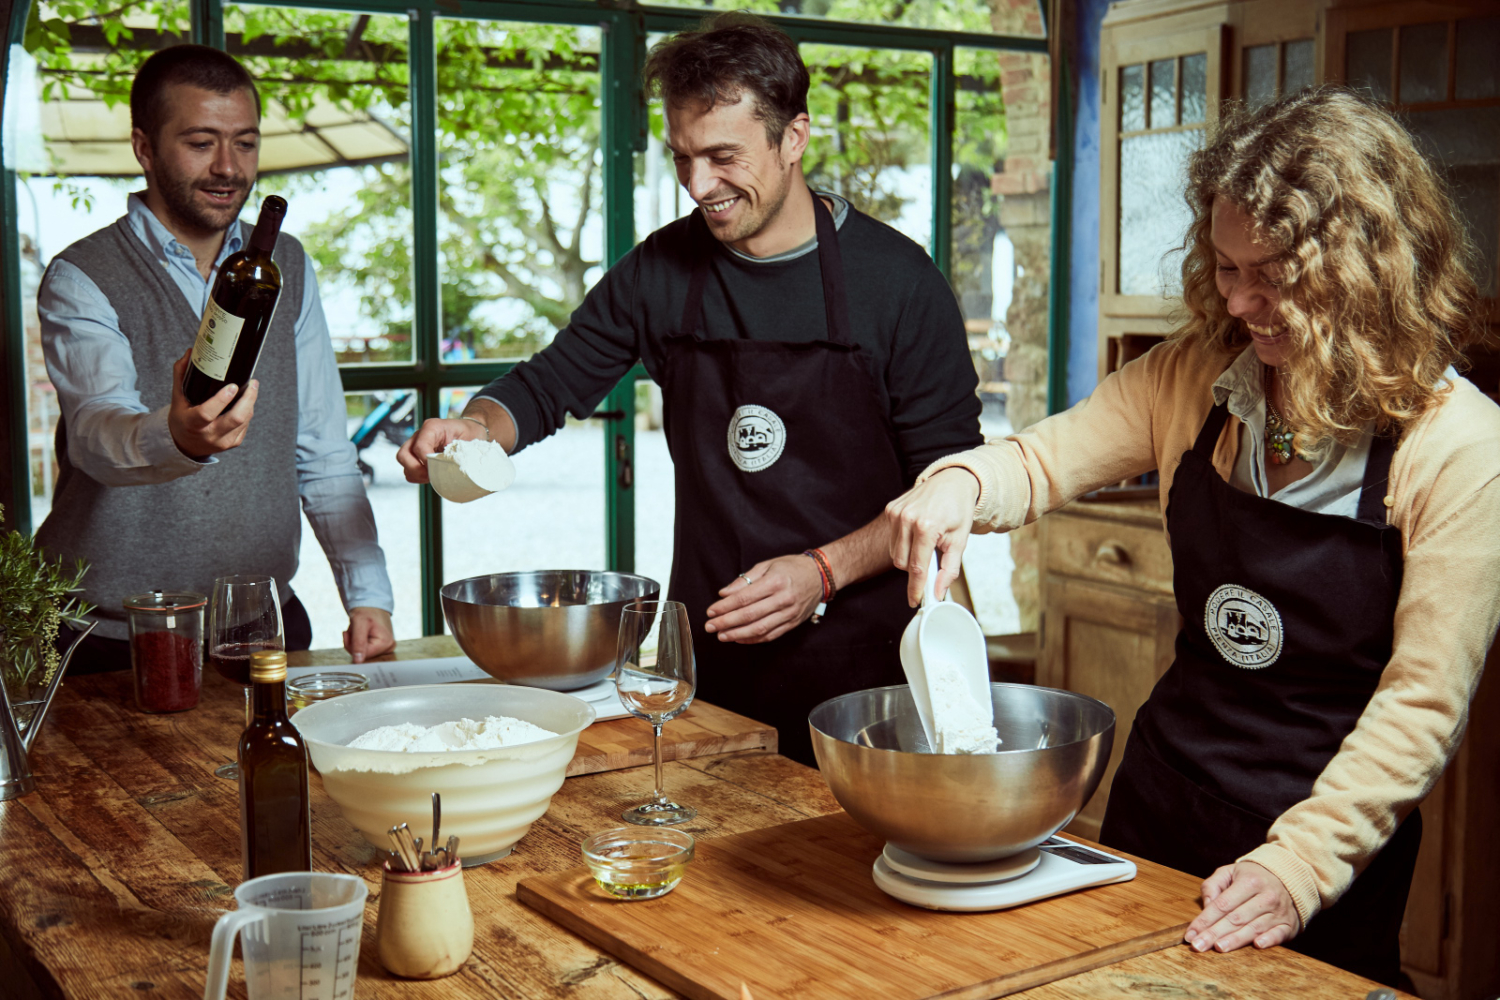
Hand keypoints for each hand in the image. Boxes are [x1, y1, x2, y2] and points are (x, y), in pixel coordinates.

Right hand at [168, 349, 257, 458]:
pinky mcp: (234, 443)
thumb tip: (190, 353)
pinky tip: (245, 402)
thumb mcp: (177, 398)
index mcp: (192, 424)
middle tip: (253, 383)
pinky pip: (246, 424)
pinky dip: (247, 412)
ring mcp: (223, 441)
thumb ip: (181, 375)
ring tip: (251, 388)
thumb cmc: (182, 418)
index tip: (233, 386)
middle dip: (248, 399)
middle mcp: (209, 435)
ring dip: (250, 403)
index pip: (208, 413)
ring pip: (244, 420)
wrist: (186, 445)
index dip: (222, 399)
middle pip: (235, 418)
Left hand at [343, 607, 394, 663]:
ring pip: (362, 653)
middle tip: (353, 630)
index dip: (350, 645)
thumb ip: (358, 643)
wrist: (372, 605)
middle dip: (353, 643)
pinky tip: (361, 633)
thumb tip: (358, 661)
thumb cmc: (366, 611)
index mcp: (386, 643)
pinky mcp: (382, 647)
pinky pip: (365, 650)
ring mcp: (386, 648)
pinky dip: (359, 642)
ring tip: (358, 630)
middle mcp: (389, 647)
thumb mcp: (359, 624)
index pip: (362, 655)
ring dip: (355, 642)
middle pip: (363, 655)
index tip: (346, 633)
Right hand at [396, 417, 485, 484]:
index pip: (419, 446)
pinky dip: (416, 476)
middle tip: (430, 476)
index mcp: (432, 427)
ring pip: (403, 462)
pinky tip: (429, 476)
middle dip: (415, 470)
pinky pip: (408, 469)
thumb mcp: (469, 440)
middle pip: (403, 454)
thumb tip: (455, 470)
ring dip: (415, 474)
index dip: (425, 461)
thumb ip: (460, 453)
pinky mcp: (416, 454)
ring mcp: (415, 444)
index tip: (436, 470)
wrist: (470, 431)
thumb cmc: (469, 434)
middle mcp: (420, 435)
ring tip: (431, 477)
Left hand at [704, 554, 823, 642]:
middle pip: (749, 615)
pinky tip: (739, 638)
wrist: (821, 575)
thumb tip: (724, 593)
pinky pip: (770, 635)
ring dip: (737, 634)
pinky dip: (753, 639)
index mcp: (775, 582)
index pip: (744, 598)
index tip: (711, 611)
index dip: (725, 607)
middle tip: (710, 627)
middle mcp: (783, 599)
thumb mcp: (767, 565)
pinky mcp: (793, 623)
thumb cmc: (792, 567)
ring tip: (721, 636)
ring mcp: (789, 614)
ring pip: (759, 629)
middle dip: (726, 622)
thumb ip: (744, 580)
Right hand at [884, 467, 980, 606]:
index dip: (916, 588)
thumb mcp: (960, 541)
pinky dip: (903, 542)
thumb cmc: (957, 511)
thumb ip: (949, 570)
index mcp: (927, 527)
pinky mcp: (890, 509)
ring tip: (925, 543)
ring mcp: (896, 513)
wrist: (951, 481)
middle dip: (915, 568)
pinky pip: (892, 539)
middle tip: (930, 560)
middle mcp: (907, 518)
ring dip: (908, 556)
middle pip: (902, 563)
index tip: (915, 601)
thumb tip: (938, 592)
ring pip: (894, 553)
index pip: (917, 567)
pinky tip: (916, 532)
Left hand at [1184, 861, 1299, 952]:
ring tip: (1218, 948)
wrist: (1290, 878)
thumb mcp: (1230, 872)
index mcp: (1249, 882)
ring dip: (1235, 940)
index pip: (1222, 904)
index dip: (1205, 920)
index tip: (1191, 934)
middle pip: (1235, 918)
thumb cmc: (1253, 877)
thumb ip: (1213, 885)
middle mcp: (1265, 897)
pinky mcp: (1288, 925)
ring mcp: (1278, 912)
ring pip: (1254, 928)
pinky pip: (1279, 934)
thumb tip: (1206, 906)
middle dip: (1214, 933)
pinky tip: (1256, 945)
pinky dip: (1269, 940)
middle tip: (1198, 946)